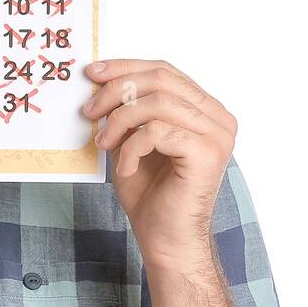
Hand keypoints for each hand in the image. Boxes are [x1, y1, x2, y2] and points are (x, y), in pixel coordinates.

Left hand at [82, 58, 236, 273]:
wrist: (164, 239)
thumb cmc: (149, 193)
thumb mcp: (130, 139)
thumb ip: (125, 109)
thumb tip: (99, 78)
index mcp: (204, 109)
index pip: (164, 71)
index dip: (125, 67)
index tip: (92, 72)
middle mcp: (218, 118)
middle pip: (161, 80)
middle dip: (117, 90)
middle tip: (89, 112)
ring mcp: (218, 135)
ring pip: (158, 102)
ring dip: (120, 121)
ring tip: (104, 144)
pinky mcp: (207, 153)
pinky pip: (158, 131)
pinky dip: (132, 148)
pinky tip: (125, 169)